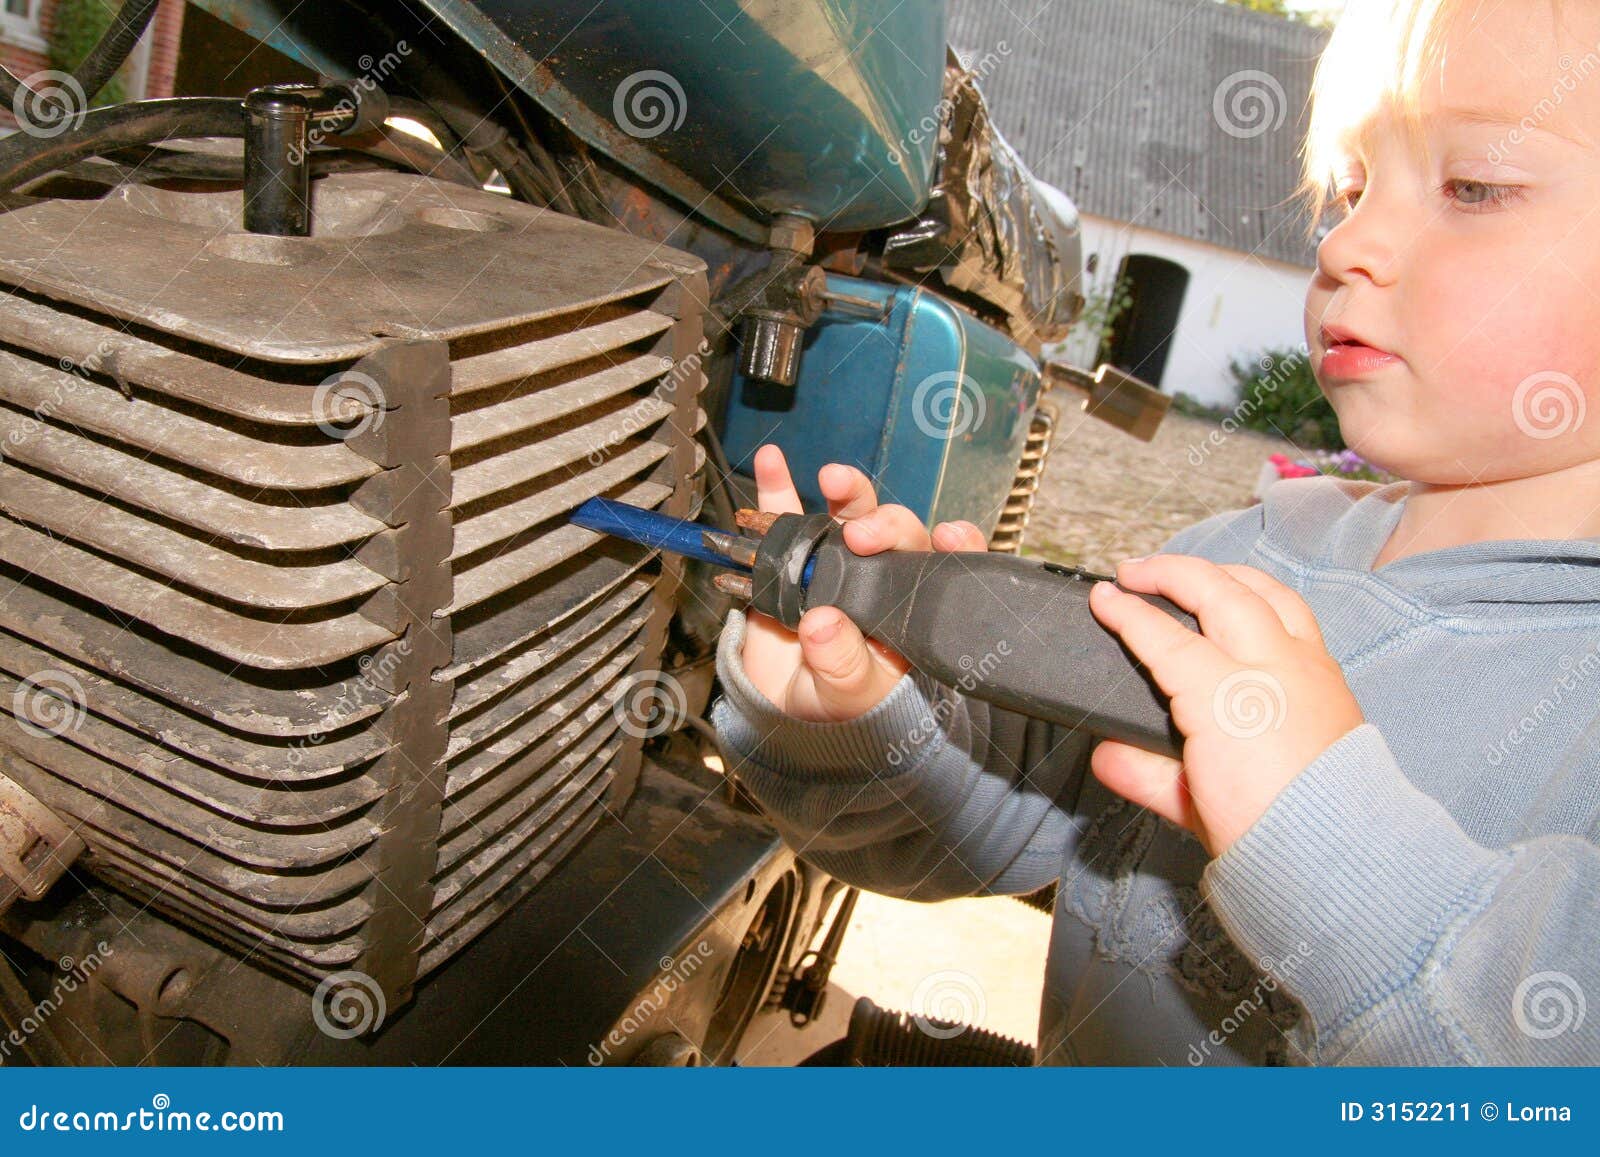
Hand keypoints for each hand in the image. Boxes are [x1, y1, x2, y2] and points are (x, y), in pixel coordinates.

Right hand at [740, 444, 987, 721]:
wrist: (782, 705)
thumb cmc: (833, 700)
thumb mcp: (846, 696)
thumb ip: (842, 666)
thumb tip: (823, 625)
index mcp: (912, 609)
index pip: (946, 567)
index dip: (957, 544)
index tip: (948, 535)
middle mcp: (882, 575)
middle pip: (896, 531)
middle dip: (884, 522)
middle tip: (862, 535)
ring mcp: (838, 559)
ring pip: (852, 511)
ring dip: (846, 490)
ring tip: (832, 480)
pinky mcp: (794, 554)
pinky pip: (787, 511)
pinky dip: (777, 484)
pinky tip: (772, 462)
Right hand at [1086, 555, 1365, 856]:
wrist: (1339, 859)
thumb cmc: (1268, 834)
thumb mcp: (1189, 807)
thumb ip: (1142, 772)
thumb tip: (1108, 755)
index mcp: (1228, 698)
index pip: (1164, 638)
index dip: (1126, 614)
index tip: (1102, 600)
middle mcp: (1272, 669)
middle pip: (1217, 593)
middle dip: (1170, 573)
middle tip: (1135, 573)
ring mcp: (1307, 668)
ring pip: (1266, 593)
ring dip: (1223, 574)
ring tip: (1193, 575)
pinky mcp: (1332, 679)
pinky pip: (1298, 616)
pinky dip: (1265, 598)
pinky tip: (1247, 605)